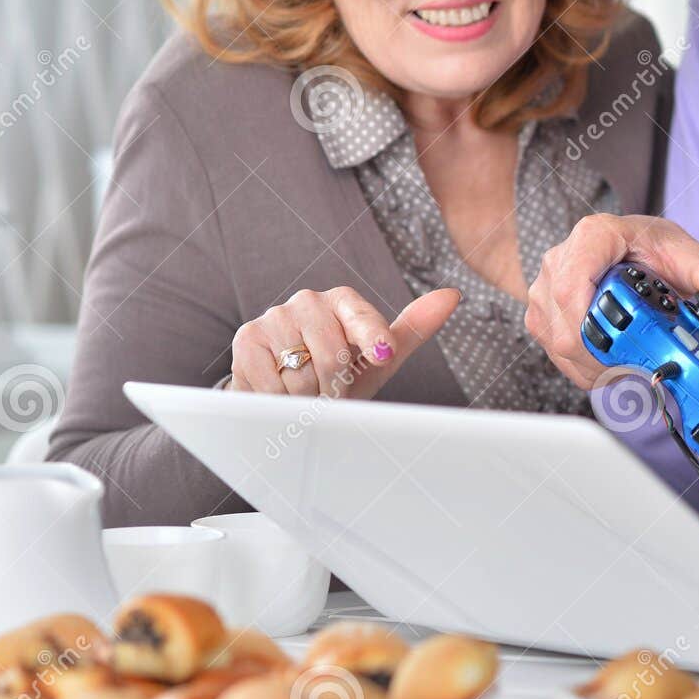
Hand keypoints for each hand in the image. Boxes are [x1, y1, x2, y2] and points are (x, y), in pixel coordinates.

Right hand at [227, 286, 459, 397]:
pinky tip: (280, 394)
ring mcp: (275, 317)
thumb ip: (413, 330)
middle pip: (332, 358)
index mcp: (344, 301)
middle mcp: (309, 301)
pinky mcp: (247, 340)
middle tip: (331, 393)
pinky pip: (272, 383)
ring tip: (306, 394)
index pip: (364, 319)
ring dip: (308, 399)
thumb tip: (451, 297)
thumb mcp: (378, 359)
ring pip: (302, 375)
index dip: (374, 339)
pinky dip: (281, 401)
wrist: (284, 393)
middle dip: (335, 389)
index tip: (383, 355)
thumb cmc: (340, 374)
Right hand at [525, 214, 698, 389]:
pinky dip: (586, 367)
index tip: (620, 347)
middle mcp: (559, 260)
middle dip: (604, 355)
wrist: (632, 250)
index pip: (571, 285)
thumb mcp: (687, 254)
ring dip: (596, 365)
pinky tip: (612, 360)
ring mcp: (543, 289)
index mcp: (592, 236)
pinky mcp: (541, 315)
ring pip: (558, 345)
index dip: (590, 323)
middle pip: (565, 326)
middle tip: (642, 364)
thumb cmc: (653, 249)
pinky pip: (556, 353)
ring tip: (631, 362)